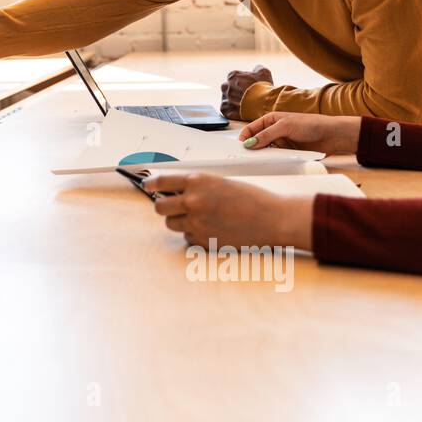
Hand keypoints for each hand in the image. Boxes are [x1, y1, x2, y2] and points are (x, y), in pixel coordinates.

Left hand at [146, 172, 313, 249]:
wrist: (273, 218)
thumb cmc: (252, 198)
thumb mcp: (220, 183)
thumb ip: (197, 187)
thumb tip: (175, 192)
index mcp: (198, 181)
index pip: (161, 181)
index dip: (151, 184)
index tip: (148, 186)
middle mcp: (193, 201)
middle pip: (160, 207)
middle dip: (164, 206)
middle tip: (172, 206)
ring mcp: (197, 223)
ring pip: (171, 224)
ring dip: (179, 221)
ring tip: (198, 217)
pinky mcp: (204, 241)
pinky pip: (187, 238)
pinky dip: (194, 235)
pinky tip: (210, 229)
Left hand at [220, 64, 273, 118]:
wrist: (263, 104)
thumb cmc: (264, 87)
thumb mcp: (264, 72)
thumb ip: (258, 68)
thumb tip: (256, 68)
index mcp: (233, 75)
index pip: (233, 77)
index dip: (241, 82)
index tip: (247, 86)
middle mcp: (226, 85)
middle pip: (227, 87)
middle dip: (234, 90)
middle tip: (245, 96)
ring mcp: (225, 98)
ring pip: (226, 98)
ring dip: (232, 101)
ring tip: (243, 104)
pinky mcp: (225, 109)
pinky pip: (225, 109)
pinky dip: (230, 110)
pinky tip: (239, 111)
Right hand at [237, 112, 360, 154]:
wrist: (331, 135)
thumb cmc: (311, 124)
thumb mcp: (285, 126)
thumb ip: (266, 135)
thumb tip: (250, 143)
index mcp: (271, 120)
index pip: (251, 129)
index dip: (245, 137)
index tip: (241, 147)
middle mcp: (274, 131)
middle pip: (256, 141)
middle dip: (251, 148)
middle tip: (246, 157)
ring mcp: (280, 142)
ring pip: (265, 150)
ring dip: (262, 155)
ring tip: (258, 160)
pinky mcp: (287, 152)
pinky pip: (275, 157)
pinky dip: (272, 160)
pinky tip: (270, 162)